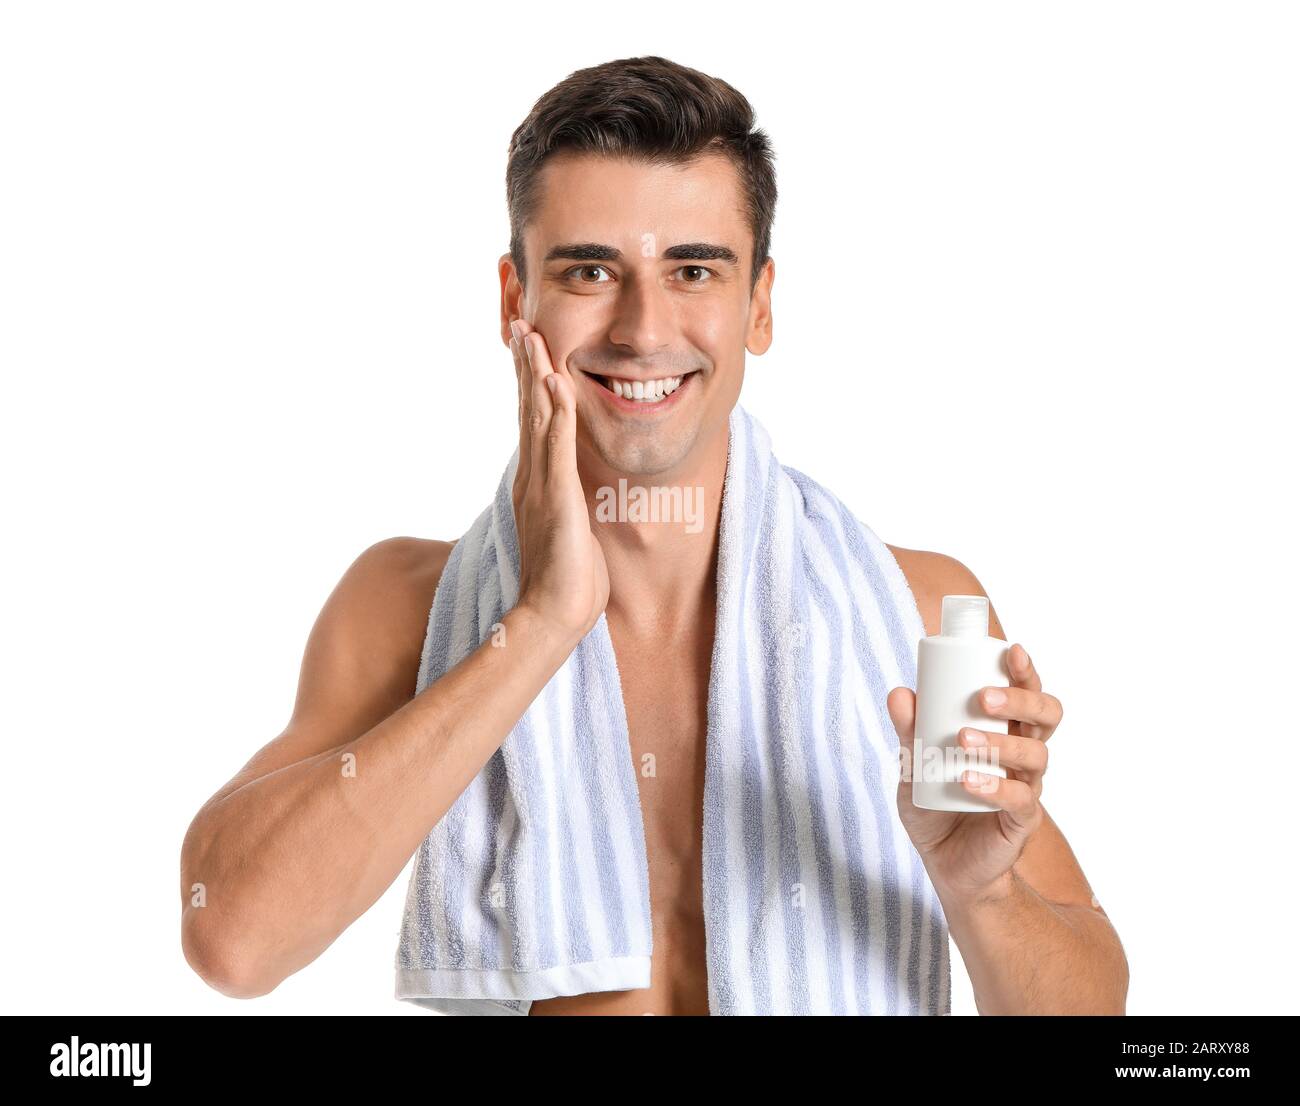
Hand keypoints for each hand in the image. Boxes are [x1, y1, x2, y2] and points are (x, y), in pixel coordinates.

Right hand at [508, 319, 609, 645]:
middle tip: (519, 322)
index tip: (527, 344)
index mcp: (535, 480)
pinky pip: (558, 447)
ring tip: (530, 335)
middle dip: (523, 364)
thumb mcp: (566, 527)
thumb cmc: (566, 579)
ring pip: (536, 417)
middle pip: (526, 408)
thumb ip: (563, 500)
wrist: (553, 615)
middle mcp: (532, 476)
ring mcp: (541, 485)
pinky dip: (557, 412)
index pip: (530, 419)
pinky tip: (557, 382)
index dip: (527, 380)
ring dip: (534, 374)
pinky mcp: (557, 499)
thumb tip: (566, 488)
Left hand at [888, 643, 1061, 902]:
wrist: (945, 865)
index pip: (1027, 694)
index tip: (1012, 649)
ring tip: (963, 739)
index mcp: (1004, 731)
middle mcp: (1023, 754)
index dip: (1026, 671)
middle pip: (1046, 716)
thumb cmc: (935, 806)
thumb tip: (900, 692)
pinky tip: (968, 780)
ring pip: (1036, 753)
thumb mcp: (912, 766)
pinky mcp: (1021, 819)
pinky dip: (994, 785)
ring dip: (1000, 741)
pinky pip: (1020, 798)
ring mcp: (1026, 786)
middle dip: (1022, 699)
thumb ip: (908, 733)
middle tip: (984, 697)